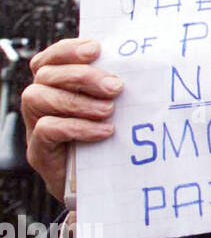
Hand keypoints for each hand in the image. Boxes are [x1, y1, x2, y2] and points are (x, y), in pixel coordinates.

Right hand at [21, 38, 130, 237]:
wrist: (102, 188)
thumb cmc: (111, 142)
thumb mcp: (116, 111)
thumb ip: (117, 89)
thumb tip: (147, 67)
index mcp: (57, 87)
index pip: (50, 58)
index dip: (68, 50)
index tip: (96, 49)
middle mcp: (41, 103)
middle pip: (46, 74)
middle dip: (82, 76)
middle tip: (116, 87)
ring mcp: (35, 126)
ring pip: (38, 97)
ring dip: (77, 100)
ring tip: (109, 110)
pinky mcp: (39, 151)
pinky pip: (46, 129)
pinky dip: (77, 127)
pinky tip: (104, 131)